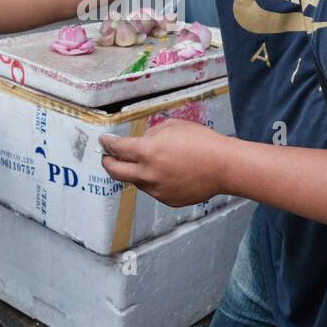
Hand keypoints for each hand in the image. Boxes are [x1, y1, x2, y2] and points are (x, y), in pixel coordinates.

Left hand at [99, 119, 228, 207]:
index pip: (116, 148)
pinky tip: (166, 172)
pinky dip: (153, 180)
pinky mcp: (167, 199)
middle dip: (107, 163)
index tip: (103, 141)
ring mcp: (157, 189)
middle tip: (107, 157)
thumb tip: (141, 142)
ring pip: (135, 181)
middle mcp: (148, 173)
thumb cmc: (202, 142)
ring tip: (146, 162)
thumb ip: (151, 134)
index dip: (107, 144)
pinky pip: (153, 189)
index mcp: (147, 151)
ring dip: (134, 171)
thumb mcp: (172, 127)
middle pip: (115, 172)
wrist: (223, 166)